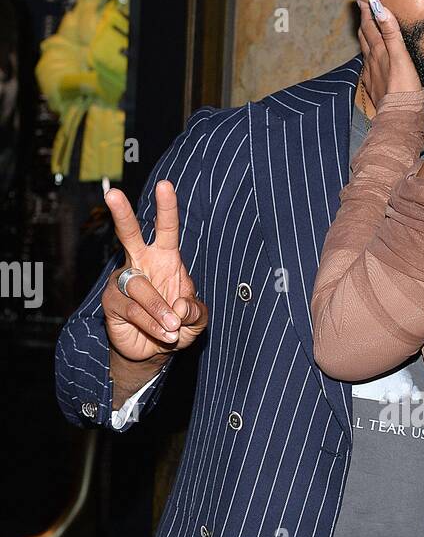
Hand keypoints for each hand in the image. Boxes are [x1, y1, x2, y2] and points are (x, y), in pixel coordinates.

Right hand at [101, 180, 208, 363]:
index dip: (166, 208)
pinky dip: (152, 323)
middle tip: (113, 195)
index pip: (166, 229)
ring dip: (159, 308)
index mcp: (165, 259)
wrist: (156, 351)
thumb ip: (196, 310)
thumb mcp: (197, 319)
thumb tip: (179, 306)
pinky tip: (164, 333)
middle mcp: (141, 264)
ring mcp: (123, 282)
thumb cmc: (178, 326)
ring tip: (173, 327)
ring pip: (139, 286)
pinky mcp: (112, 302)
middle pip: (129, 234)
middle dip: (122, 214)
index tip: (165, 185)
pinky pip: (133, 309)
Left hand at [356, 0, 422, 103]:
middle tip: (363, 8)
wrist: (400, 115)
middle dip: (364, 21)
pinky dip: (369, 57)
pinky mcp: (374, 87)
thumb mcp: (400, 55)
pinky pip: (368, 67)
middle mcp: (371, 61)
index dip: (366, 11)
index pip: (369, 26)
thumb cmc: (403, 87)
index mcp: (377, 51)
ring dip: (365, 38)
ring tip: (367, 30)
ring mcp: (371, 75)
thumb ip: (391, 32)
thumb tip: (379, 8)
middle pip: (364, 36)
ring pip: (365, 51)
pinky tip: (372, 60)